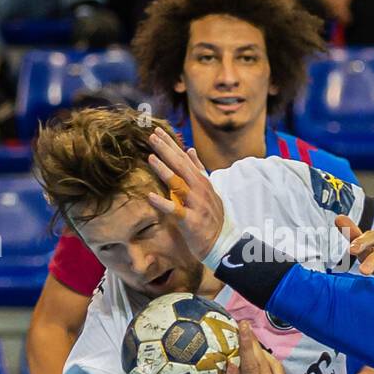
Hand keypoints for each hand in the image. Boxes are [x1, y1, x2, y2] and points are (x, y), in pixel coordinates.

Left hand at [145, 127, 225, 261]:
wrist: (223, 242)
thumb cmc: (213, 215)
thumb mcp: (209, 189)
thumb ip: (199, 169)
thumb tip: (190, 150)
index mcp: (201, 181)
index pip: (184, 158)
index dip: (171, 144)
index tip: (158, 131)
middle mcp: (199, 189)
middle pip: (180, 166)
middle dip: (166, 151)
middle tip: (152, 136)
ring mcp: (195, 204)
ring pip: (178, 184)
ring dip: (165, 171)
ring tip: (151, 158)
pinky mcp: (190, 221)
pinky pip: (176, 210)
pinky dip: (163, 203)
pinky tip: (150, 196)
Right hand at [219, 321, 298, 373]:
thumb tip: (232, 364)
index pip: (252, 362)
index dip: (247, 342)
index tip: (244, 325)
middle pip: (266, 361)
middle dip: (255, 345)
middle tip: (246, 332)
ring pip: (276, 368)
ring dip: (265, 356)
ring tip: (253, 350)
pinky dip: (272, 373)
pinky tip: (263, 373)